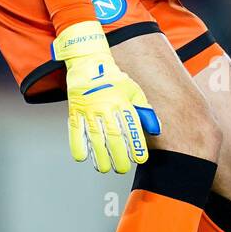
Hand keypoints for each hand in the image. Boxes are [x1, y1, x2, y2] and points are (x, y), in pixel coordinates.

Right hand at [53, 20, 160, 173]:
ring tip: (105, 168)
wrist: (88, 64)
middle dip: (118, 155)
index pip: (130, 127)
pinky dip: (78, 145)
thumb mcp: (134, 91)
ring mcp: (88, 109)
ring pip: (94, 137)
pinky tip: (82, 157)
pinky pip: (75, 131)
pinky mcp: (74, 111)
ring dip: (100, 156)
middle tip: (122, 168)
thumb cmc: (113, 80)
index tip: (140, 158)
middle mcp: (105, 106)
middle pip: (113, 136)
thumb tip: (156, 129)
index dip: (136, 145)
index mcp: (121, 101)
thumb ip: (145, 111)